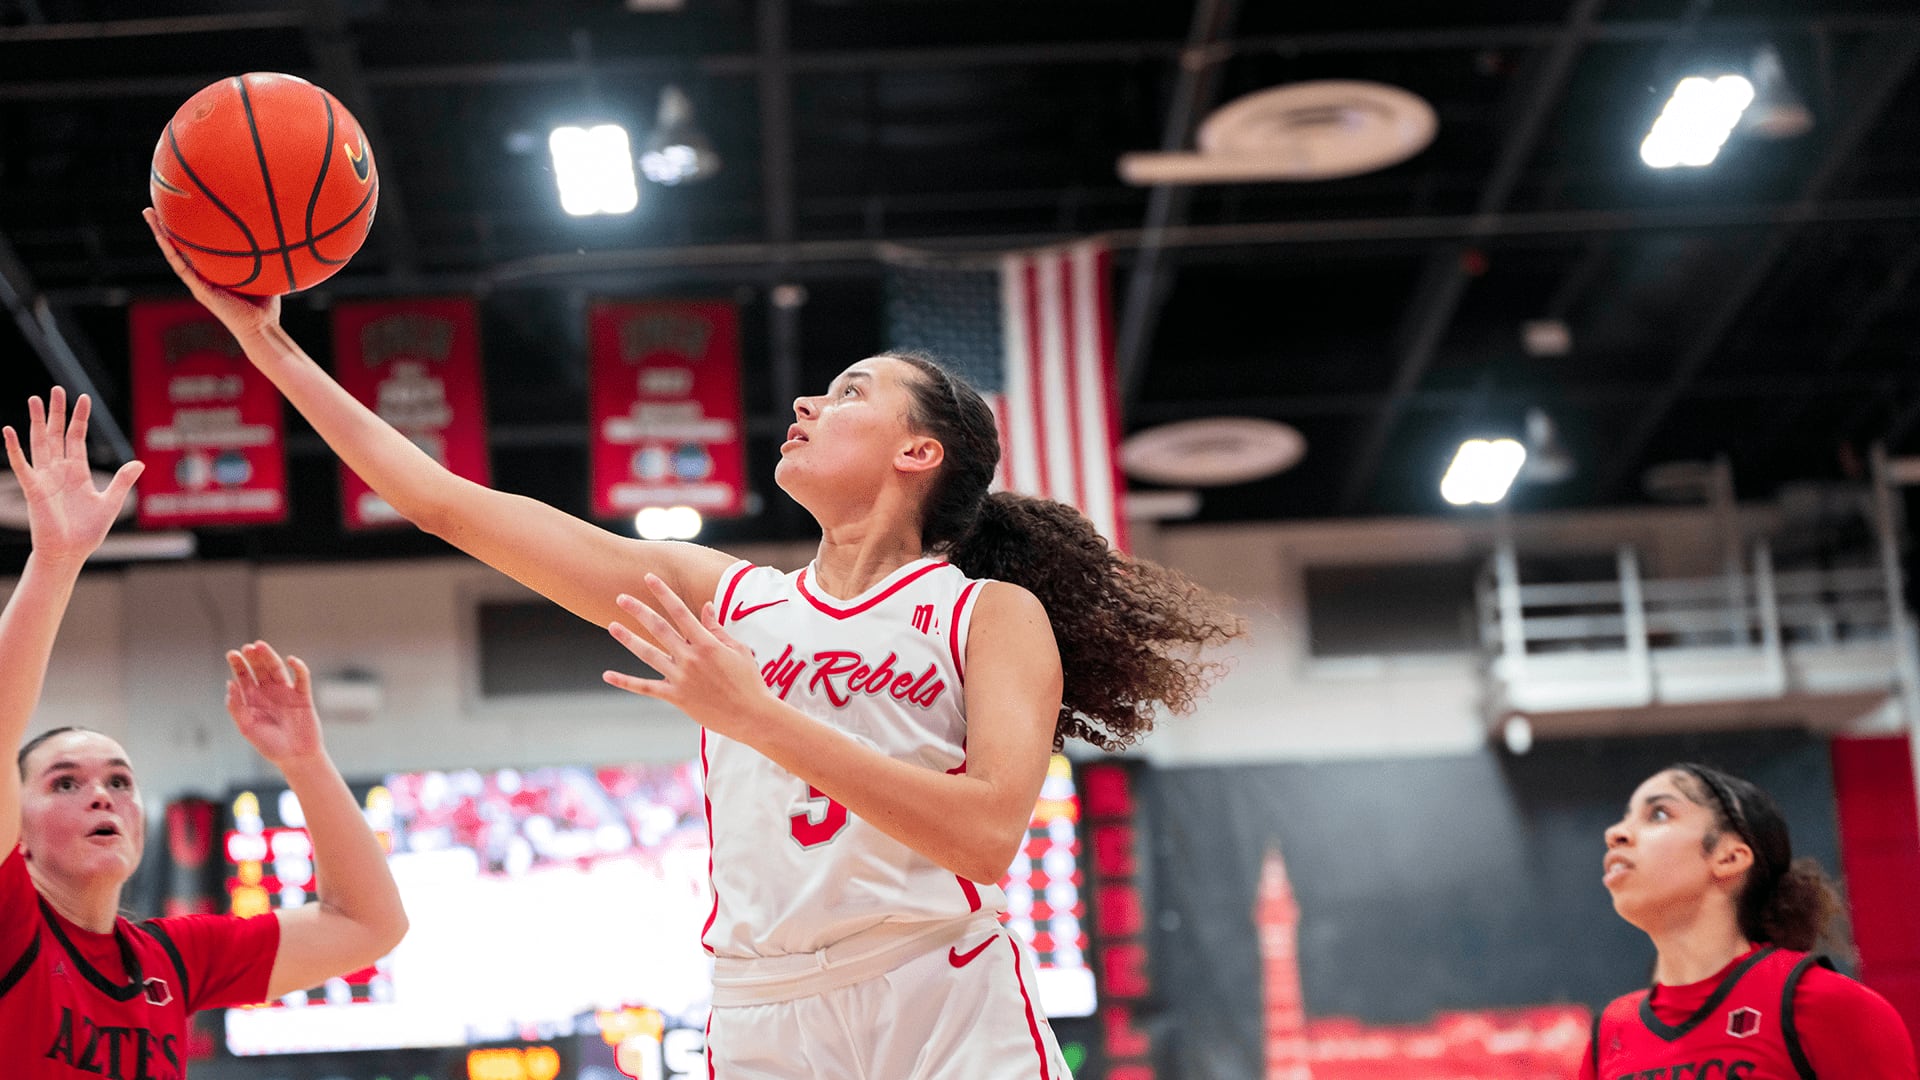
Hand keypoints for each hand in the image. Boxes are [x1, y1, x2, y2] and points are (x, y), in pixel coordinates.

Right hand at [3, 388, 142, 566]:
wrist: (69, 552)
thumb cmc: (87, 532)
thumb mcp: (110, 502)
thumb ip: (122, 481)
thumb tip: (139, 462)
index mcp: (78, 471)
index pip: (77, 437)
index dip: (80, 418)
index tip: (83, 397)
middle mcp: (60, 470)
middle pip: (56, 433)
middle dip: (56, 412)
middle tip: (56, 389)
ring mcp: (45, 477)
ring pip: (39, 442)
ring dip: (36, 421)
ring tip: (34, 399)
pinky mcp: (33, 488)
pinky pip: (21, 464)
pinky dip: (14, 448)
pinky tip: (8, 431)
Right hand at [143, 208, 281, 340]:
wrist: (261, 328)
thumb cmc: (265, 304)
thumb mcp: (263, 274)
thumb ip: (262, 257)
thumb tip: (273, 234)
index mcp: (212, 274)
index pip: (194, 248)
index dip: (184, 232)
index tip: (177, 210)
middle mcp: (201, 277)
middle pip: (178, 248)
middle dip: (163, 228)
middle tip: (150, 208)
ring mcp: (199, 284)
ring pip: (174, 255)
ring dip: (160, 235)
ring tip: (149, 214)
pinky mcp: (202, 291)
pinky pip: (183, 269)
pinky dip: (172, 253)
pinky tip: (162, 238)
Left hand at [225, 641, 324, 768]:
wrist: (295, 758)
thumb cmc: (270, 746)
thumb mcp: (247, 727)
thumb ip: (237, 707)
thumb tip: (230, 684)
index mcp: (253, 699)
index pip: (244, 677)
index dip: (238, 665)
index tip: (232, 654)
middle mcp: (269, 692)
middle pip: (260, 669)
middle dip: (253, 657)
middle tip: (247, 648)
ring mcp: (286, 693)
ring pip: (277, 669)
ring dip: (270, 656)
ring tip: (261, 646)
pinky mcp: (303, 696)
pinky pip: (302, 678)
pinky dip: (298, 667)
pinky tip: (291, 660)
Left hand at [604, 574, 771, 740]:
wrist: (751, 715)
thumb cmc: (749, 681)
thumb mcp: (738, 650)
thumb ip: (717, 629)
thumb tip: (705, 606)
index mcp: (707, 644)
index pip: (680, 612)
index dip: (664, 593)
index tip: (650, 578)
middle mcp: (690, 658)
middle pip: (659, 629)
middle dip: (639, 611)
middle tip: (621, 597)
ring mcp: (681, 678)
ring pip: (648, 654)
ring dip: (628, 639)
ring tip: (612, 626)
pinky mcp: (676, 697)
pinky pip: (646, 688)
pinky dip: (626, 682)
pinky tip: (608, 675)